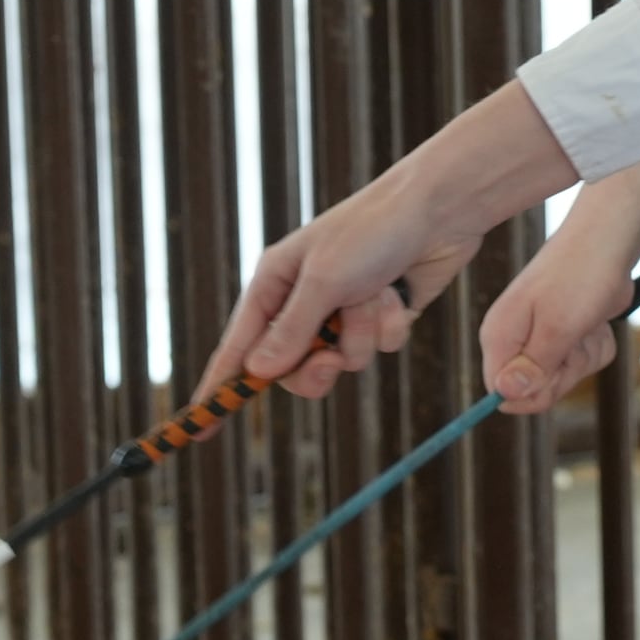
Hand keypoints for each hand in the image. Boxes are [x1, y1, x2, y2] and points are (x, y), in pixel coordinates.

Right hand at [197, 81, 583, 398]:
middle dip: (316, 367)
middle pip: (293, 368)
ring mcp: (344, 311)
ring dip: (363, 334)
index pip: (238, 346)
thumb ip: (292, 331)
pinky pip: (379, 348)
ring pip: (345, 360)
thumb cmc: (371, 231)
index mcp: (274, 283)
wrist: (437, 210)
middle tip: (331, 361)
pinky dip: (390, 326)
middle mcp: (304, 300)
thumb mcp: (324, 281)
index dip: (219, 388)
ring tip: (374, 295)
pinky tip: (398, 293)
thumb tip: (257, 373)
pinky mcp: (380, 318)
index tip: (202, 429)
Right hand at [474, 191, 639, 413]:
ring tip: (586, 323)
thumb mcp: (557, 328)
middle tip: (575, 339)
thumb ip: (533, 366)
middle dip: (565, 373)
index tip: (557, 372)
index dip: (531, 396)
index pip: (501, 393)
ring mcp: (540, 337)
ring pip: (563, 378)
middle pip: (536, 391)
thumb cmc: (580, 277)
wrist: (608, 240)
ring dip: (585, 357)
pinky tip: (596, 320)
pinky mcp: (564, 335)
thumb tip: (503, 397)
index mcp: (499, 337)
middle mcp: (514, 340)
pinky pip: (583, 363)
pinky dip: (596, 345)